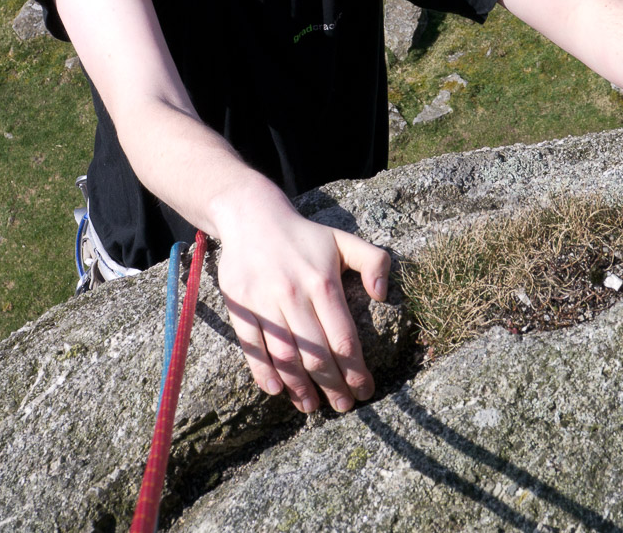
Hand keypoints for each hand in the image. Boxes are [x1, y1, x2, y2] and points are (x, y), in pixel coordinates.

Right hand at [213, 209, 390, 414]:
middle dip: (332, 385)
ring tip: (312, 406)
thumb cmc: (304, 235)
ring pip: (284, 354)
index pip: (343, 338)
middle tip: (343, 406)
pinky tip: (277, 390)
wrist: (251, 217)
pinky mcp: (239, 305)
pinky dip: (263, 371)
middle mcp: (293, 294)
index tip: (365, 390)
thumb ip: (374, 263)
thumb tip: (382, 296)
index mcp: (322, 283)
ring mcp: (263, 302)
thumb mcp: (344, 240)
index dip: (355, 370)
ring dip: (299, 386)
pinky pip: (251, 345)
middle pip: (316, 354)